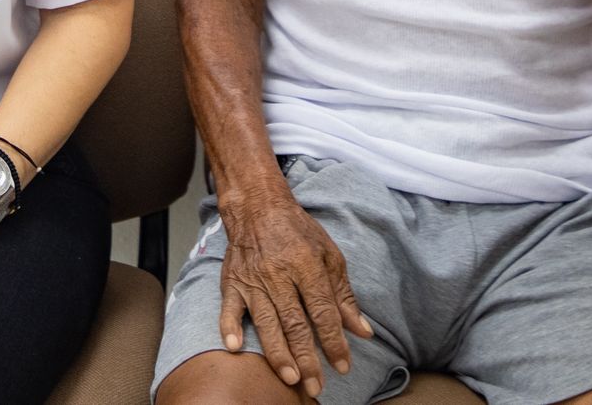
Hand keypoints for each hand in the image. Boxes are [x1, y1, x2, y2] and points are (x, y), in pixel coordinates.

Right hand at [217, 191, 373, 399]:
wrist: (256, 206)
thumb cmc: (296, 231)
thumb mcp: (329, 256)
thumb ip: (344, 296)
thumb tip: (362, 331)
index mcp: (306, 265)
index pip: (322, 311)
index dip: (334, 341)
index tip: (342, 365)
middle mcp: (278, 274)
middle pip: (295, 322)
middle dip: (307, 357)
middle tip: (316, 385)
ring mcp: (253, 280)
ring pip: (266, 322)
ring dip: (278, 352)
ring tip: (290, 377)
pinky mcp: (233, 282)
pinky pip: (229, 308)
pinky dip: (229, 328)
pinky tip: (235, 348)